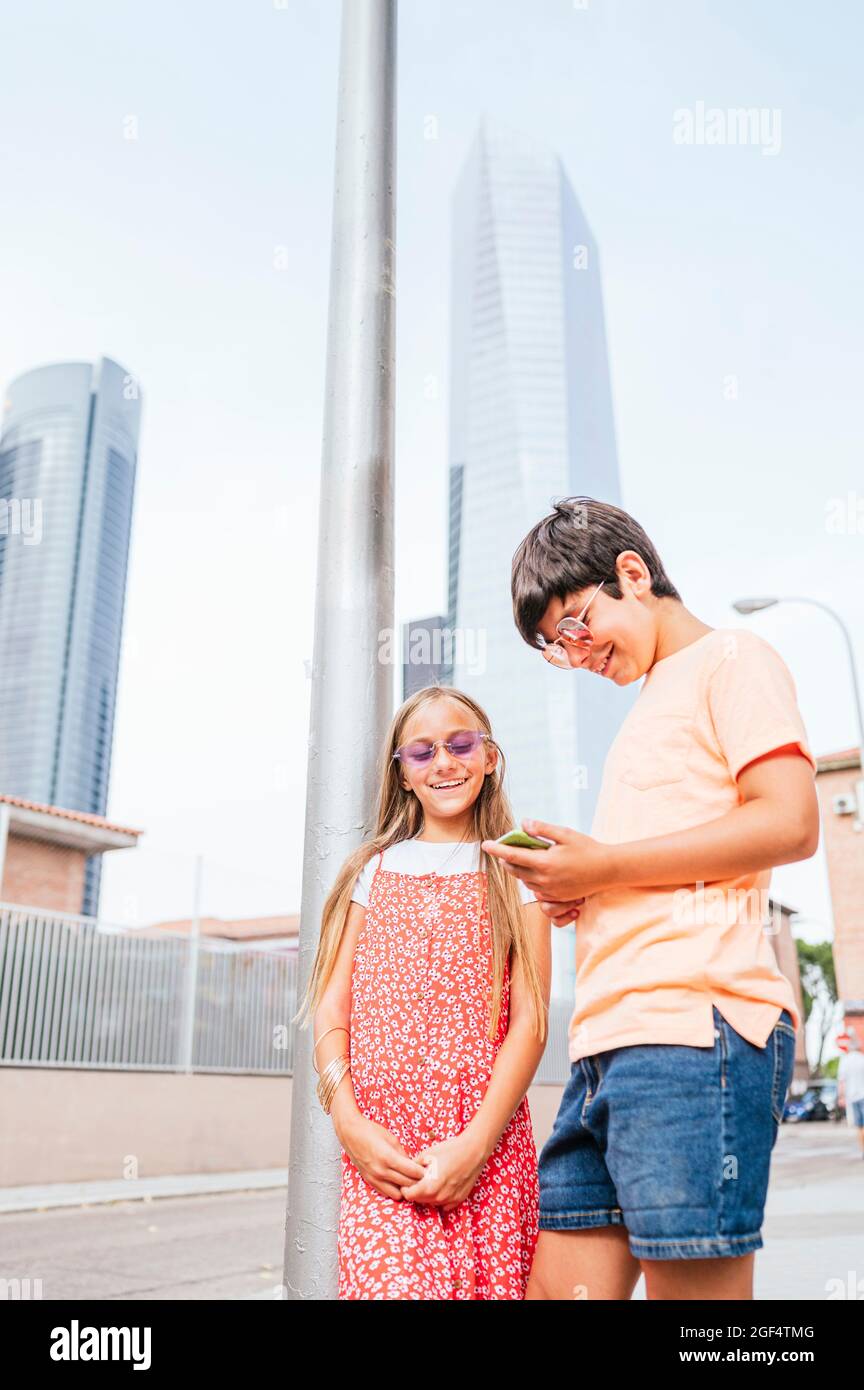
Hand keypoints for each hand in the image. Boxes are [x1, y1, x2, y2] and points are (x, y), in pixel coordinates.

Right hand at [337, 1113, 427, 1200]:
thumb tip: (413, 1165)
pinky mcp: (369, 1181)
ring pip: (397, 1194)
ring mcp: (374, 1178)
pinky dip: (394, 1190)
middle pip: (407, 1184)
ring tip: (410, 1181)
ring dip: (405, 1189)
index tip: (429, 1170)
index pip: (412, 1172)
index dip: (423, 1172)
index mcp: (388, 1158)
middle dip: (417, 1182)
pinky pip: (386, 1193)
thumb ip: (403, 1154)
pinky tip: (398, 1182)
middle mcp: (381, 1171)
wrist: (350, 1133)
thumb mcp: (391, 1138)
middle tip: (424, 1177)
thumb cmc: (371, 1131)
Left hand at [398, 1132, 487, 1212]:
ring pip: (432, 1202)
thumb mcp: (427, 1154)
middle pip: (419, 1200)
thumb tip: (406, 1171)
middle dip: (416, 1191)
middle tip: (418, 1178)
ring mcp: (450, 1200)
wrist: (474, 1150)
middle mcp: (439, 1197)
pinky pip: (444, 1204)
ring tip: (432, 1179)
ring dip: (428, 1195)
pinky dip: (440, 1197)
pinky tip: (443, 1184)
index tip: (407, 1180)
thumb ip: (414, 1166)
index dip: (405, 1187)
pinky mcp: (459, 1199)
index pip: (409, 1195)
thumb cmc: (450, 1150)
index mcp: (429, 1186)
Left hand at [481, 818, 615, 918]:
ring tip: (522, 857)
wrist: (608, 871)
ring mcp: (550, 891)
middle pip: (514, 870)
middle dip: (506, 859)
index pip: (512, 855)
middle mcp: (544, 879)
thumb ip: (542, 829)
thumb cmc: (588, 849)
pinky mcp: (557, 897)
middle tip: (503, 848)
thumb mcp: (565, 834)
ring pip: (524, 881)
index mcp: (544, 862)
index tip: (485, 844)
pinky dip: (531, 879)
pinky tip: (537, 869)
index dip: (496, 849)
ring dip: (518, 869)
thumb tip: (523, 823)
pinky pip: (535, 889)